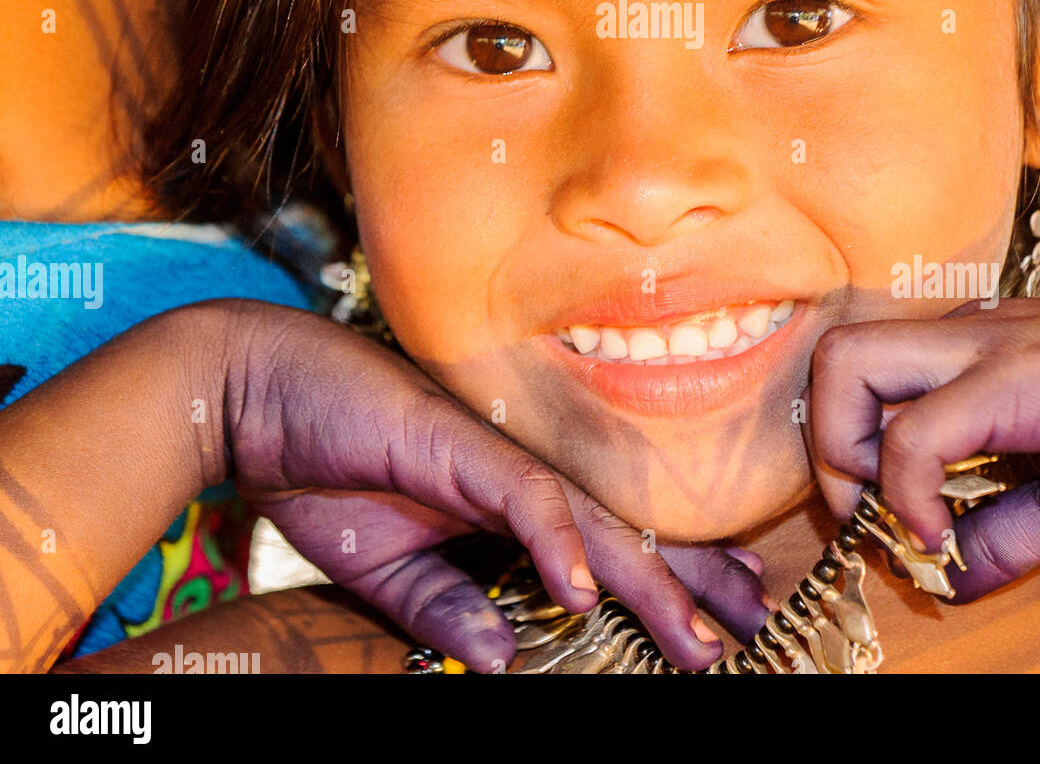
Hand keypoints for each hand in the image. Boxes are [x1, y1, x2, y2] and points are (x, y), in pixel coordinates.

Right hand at [190, 299, 769, 670]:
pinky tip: (584, 590)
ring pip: (594, 521)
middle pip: (622, 535)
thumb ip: (449, 611)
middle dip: (693, 583)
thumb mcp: (392, 573)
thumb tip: (504, 660)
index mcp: (509, 502)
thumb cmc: (326, 472)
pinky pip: (524, 497)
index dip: (667, 582)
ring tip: (703, 634)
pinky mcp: (461, 443)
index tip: (719, 624)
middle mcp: (520, 475)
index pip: (604, 546)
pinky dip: (555, 542)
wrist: (262, 399)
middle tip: (756, 626)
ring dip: (652, 579)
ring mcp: (497, 455)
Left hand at [805, 297, 1039, 599]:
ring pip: (849, 366)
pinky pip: (918, 430)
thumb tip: (947, 582)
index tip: (889, 523)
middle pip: (834, 357)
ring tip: (903, 520)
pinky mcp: (1017, 377)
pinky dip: (907, 490)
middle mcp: (966, 333)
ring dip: (848, 455)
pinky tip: (945, 534)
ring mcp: (988, 346)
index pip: (862, 374)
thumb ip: (1003, 534)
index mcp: (972, 349)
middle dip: (826, 447)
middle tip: (874, 517)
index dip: (848, 452)